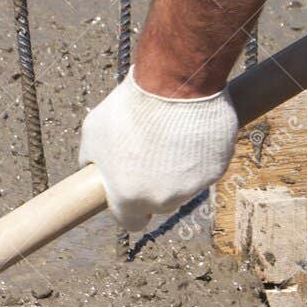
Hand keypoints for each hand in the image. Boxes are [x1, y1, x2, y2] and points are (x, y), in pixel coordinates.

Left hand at [79, 68, 240, 231]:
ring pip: (183, 187)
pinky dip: (199, 155)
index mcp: (129, 198)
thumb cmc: (130, 109)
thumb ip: (90, 160)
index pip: (131, 222)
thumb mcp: (93, 133)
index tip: (131, 195)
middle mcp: (162, 199)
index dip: (129, 209)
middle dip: (154, 187)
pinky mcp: (217, 169)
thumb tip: (89, 168)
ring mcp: (192, 186)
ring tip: (171, 138)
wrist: (176, 84)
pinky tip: (190, 132)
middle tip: (152, 156)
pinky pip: (205, 169)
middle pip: (159, 204)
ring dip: (177, 171)